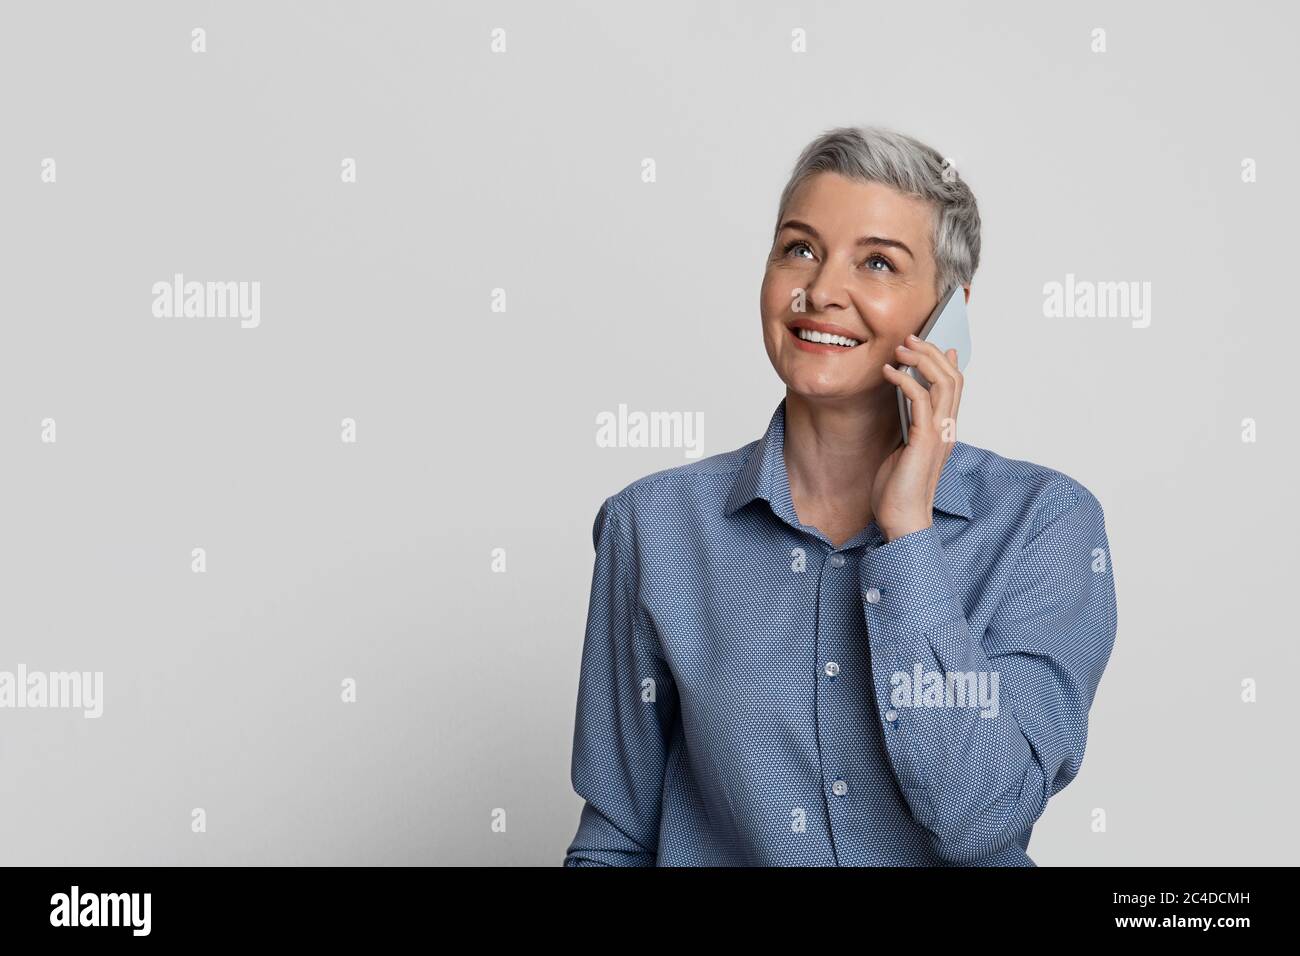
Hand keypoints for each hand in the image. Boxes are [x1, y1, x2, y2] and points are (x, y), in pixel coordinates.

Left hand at [874, 334, 963, 540]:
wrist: (902, 520)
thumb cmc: (898, 491)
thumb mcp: (903, 449)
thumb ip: (909, 426)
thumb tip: (905, 404)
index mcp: (945, 432)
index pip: (955, 388)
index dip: (946, 361)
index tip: (930, 343)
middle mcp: (947, 430)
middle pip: (953, 379)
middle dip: (932, 353)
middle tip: (910, 338)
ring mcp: (939, 435)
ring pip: (943, 384)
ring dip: (921, 360)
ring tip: (901, 348)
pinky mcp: (924, 441)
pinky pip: (920, 401)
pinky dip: (906, 381)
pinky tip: (890, 373)